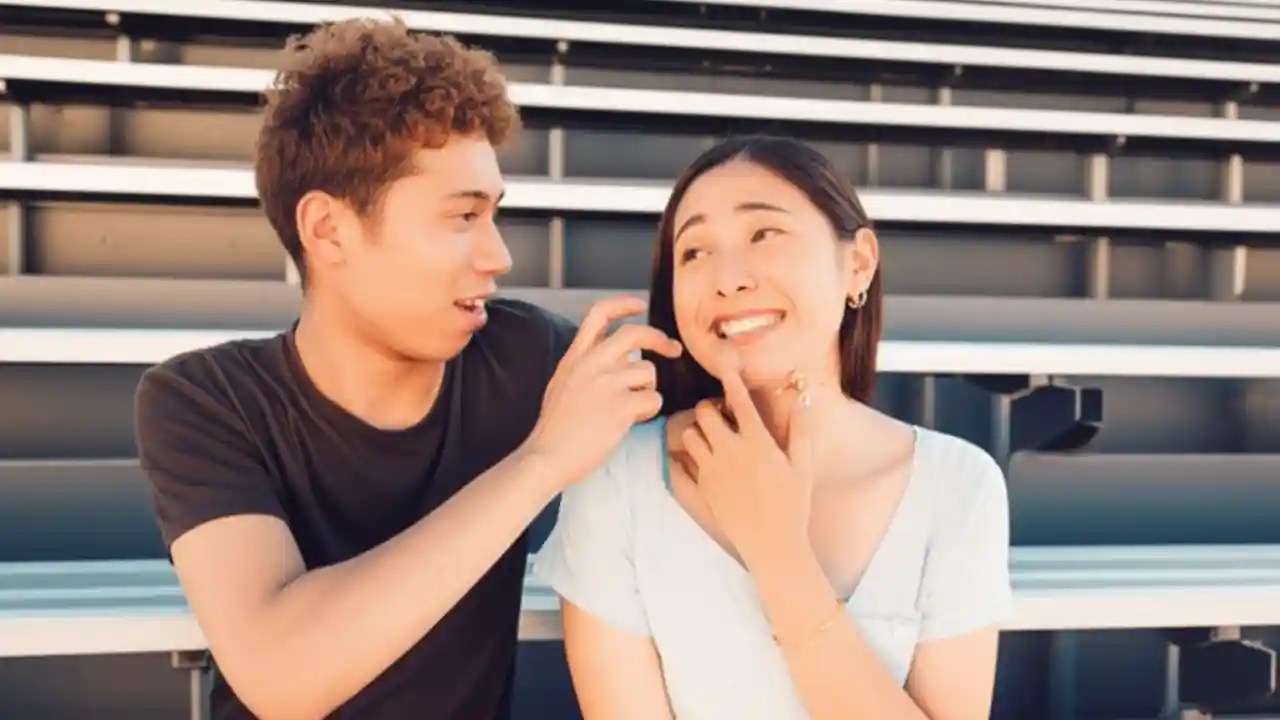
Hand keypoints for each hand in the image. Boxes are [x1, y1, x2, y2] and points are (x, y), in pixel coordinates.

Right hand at [524, 295, 682, 486]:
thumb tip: (622, 357)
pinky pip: (653, 399)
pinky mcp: (621, 406)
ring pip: (648, 372)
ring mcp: (606, 383)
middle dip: (659, 338)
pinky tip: (631, 421)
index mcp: (575, 357)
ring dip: (647, 391)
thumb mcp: (563, 383)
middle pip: (634, 334)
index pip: (598, 313)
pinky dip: (648, 411)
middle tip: (673, 349)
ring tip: (630, 410)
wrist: (547, 457)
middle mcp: (591, 363)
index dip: (623, 304)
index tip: (640, 305)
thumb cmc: (556, 429)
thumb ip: (588, 366)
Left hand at [681, 362, 813, 566]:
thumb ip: (800, 429)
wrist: (772, 544)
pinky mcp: (701, 489)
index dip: (730, 378)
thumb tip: (802, 398)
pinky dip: (685, 457)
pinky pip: (681, 464)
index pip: (738, 400)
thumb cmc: (792, 504)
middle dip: (710, 408)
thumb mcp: (803, 466)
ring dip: (698, 432)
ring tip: (712, 440)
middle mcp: (730, 451)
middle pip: (703, 413)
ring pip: (689, 435)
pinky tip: (697, 460)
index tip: (725, 364)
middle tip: (722, 417)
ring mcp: (712, 470)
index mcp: (756, 442)